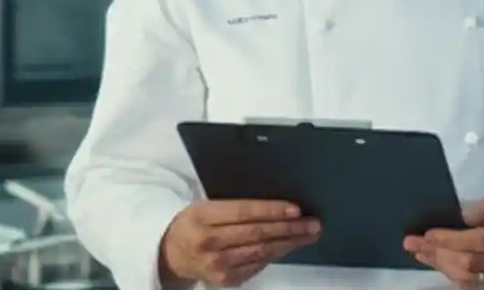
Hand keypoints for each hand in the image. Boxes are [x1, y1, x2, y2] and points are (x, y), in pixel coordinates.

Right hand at [159, 200, 321, 286]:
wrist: (172, 253)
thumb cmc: (193, 224)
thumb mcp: (204, 205)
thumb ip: (233, 205)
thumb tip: (274, 204)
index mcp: (202, 216)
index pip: (243, 211)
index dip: (271, 210)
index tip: (294, 209)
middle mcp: (209, 242)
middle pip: (257, 233)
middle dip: (289, 228)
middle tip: (311, 223)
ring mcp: (217, 265)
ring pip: (261, 251)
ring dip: (289, 243)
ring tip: (308, 234)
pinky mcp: (226, 280)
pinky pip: (258, 264)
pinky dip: (276, 254)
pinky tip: (290, 246)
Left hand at [404, 193, 483, 284]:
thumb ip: (483, 207)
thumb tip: (459, 217)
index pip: (481, 241)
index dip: (452, 239)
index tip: (428, 233)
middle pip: (472, 263)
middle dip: (439, 253)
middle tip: (413, 243)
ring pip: (471, 276)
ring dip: (441, 265)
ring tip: (419, 252)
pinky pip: (475, 282)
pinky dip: (451, 273)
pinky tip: (436, 262)